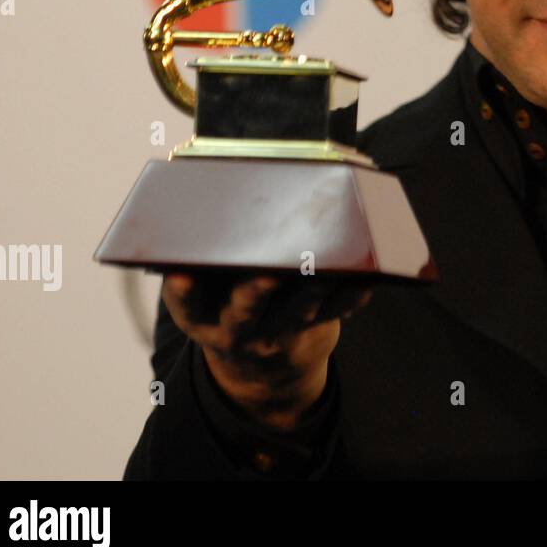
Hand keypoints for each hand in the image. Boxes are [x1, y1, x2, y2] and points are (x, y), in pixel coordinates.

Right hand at [161, 272, 372, 431]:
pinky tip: (364, 275)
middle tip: (267, 273)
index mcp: (201, 316)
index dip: (182, 292)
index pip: (186, 305)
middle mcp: (237, 329)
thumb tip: (218, 189)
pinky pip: (335, 312)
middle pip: (245, 312)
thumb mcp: (205, 290)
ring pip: (297, 313)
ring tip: (324, 267)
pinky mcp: (313, 327)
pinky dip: (351, 294)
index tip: (181, 275)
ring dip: (312, 291)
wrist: (258, 357)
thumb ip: (206, 257)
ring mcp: (277, 331)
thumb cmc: (225, 299)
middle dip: (256, 292)